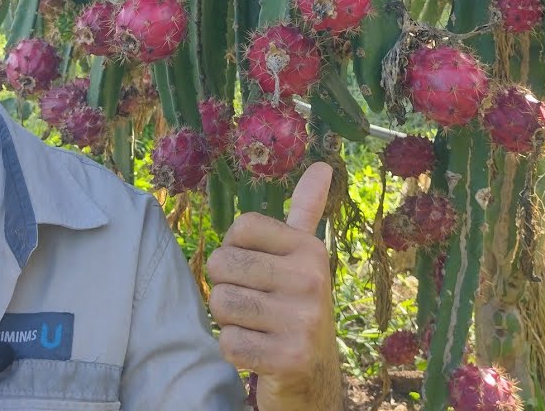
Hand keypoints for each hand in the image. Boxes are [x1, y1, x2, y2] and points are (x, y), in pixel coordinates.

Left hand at [208, 163, 342, 410]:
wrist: (316, 378)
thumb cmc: (297, 307)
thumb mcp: (305, 259)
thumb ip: (306, 212)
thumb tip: (323, 166)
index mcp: (311, 250)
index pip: (240, 228)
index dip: (234, 251)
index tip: (255, 271)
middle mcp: (312, 280)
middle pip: (223, 265)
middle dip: (225, 288)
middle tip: (252, 305)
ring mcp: (303, 321)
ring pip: (221, 304)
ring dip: (227, 321)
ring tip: (254, 327)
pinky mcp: (290, 359)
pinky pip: (228, 343)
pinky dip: (233, 351)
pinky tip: (257, 352)